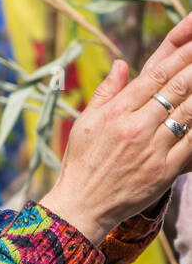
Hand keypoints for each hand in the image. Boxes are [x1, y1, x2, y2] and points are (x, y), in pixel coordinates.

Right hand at [42, 9, 191, 244]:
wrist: (83, 205)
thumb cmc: (82, 163)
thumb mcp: (85, 122)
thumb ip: (107, 91)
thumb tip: (122, 63)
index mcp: (116, 112)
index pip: (154, 76)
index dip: (178, 57)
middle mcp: (135, 127)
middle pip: (175, 89)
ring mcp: (152, 149)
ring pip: (189, 113)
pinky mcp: (165, 171)